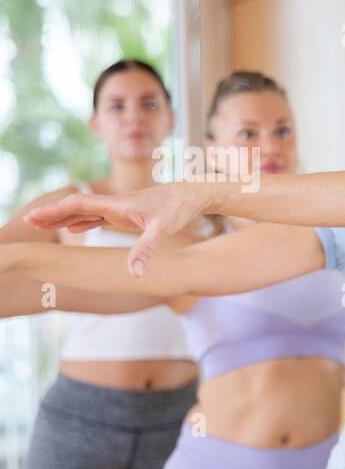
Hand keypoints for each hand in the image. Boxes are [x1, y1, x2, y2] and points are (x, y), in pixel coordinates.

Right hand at [25, 183, 209, 276]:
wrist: (193, 194)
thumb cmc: (179, 209)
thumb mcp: (163, 231)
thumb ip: (145, 251)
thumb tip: (134, 274)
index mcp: (118, 204)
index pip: (79, 204)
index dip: (56, 210)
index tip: (35, 216)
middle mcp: (115, 204)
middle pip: (76, 206)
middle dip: (52, 213)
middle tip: (28, 220)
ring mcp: (119, 208)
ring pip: (84, 211)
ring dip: (63, 216)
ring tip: (41, 224)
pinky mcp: (126, 213)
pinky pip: (97, 216)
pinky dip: (81, 221)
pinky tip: (71, 226)